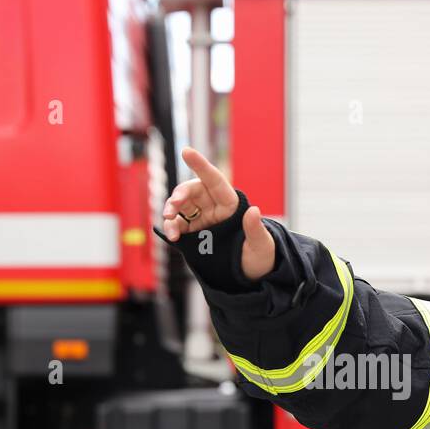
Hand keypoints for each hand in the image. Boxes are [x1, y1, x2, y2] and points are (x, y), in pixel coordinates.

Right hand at [160, 146, 275, 279]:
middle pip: (193, 191)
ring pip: (181, 206)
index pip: (214, 180)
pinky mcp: (193, 235)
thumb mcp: (261, 245)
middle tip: (173, 205)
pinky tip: (171, 235)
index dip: (200, 165)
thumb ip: (255, 229)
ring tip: (168, 219)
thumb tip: (254, 211)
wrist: (250, 277)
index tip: (186, 151)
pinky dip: (171, 227)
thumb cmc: (261, 257)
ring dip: (171, 209)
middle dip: (180, 194)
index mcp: (232, 204)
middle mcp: (215, 208)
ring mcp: (202, 220)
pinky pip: (177, 225)